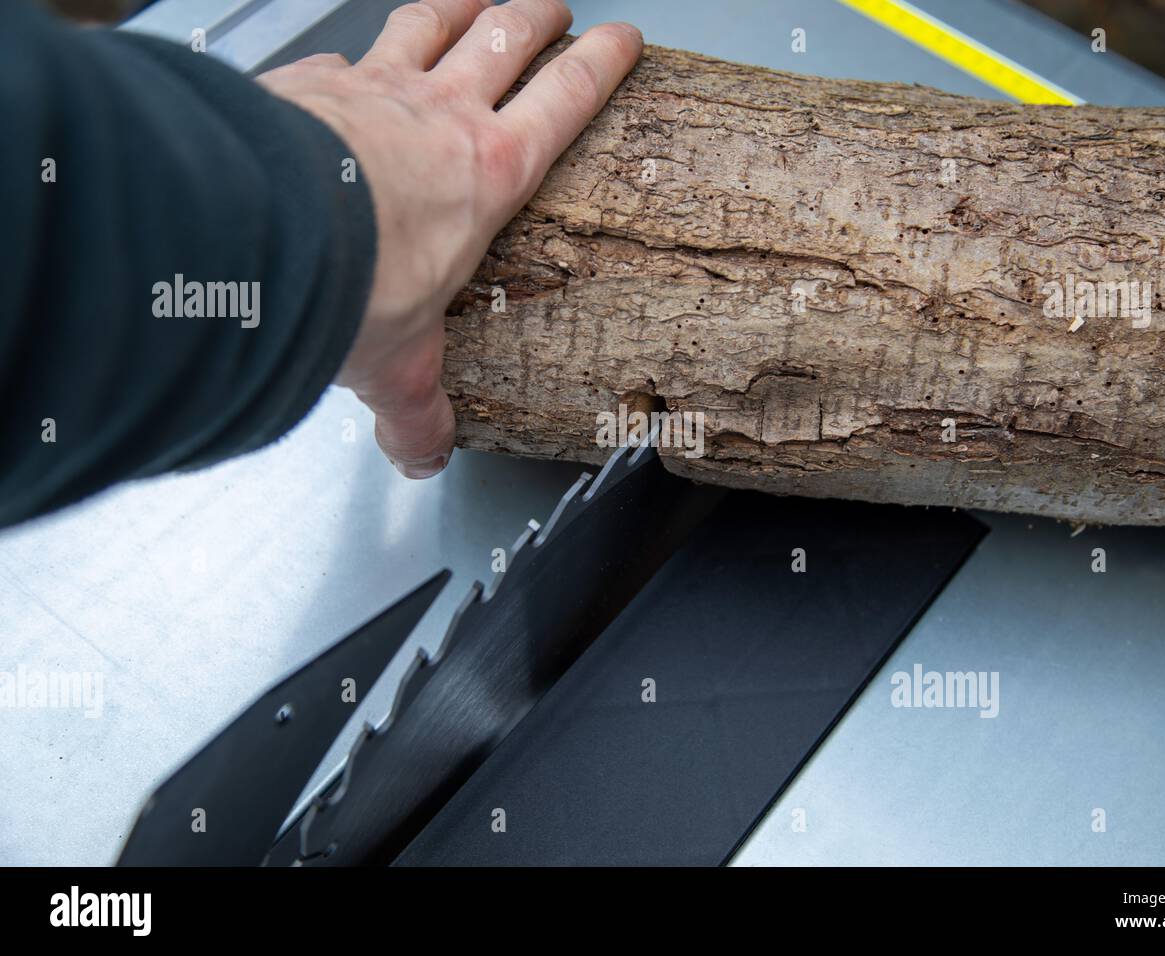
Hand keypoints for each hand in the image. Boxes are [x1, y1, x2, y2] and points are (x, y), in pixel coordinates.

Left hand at [258, 0, 641, 476]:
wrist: (257, 231)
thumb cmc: (347, 284)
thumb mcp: (399, 366)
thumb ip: (417, 411)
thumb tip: (422, 454)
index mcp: (489, 174)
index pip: (567, 99)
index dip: (601, 63)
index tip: (622, 38)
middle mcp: (440, 115)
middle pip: (506, 38)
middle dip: (537, 17)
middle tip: (553, 9)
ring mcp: (375, 88)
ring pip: (432, 21)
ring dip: (459, 4)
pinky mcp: (311, 83)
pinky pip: (342, 53)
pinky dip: (353, 51)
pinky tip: (347, 59)